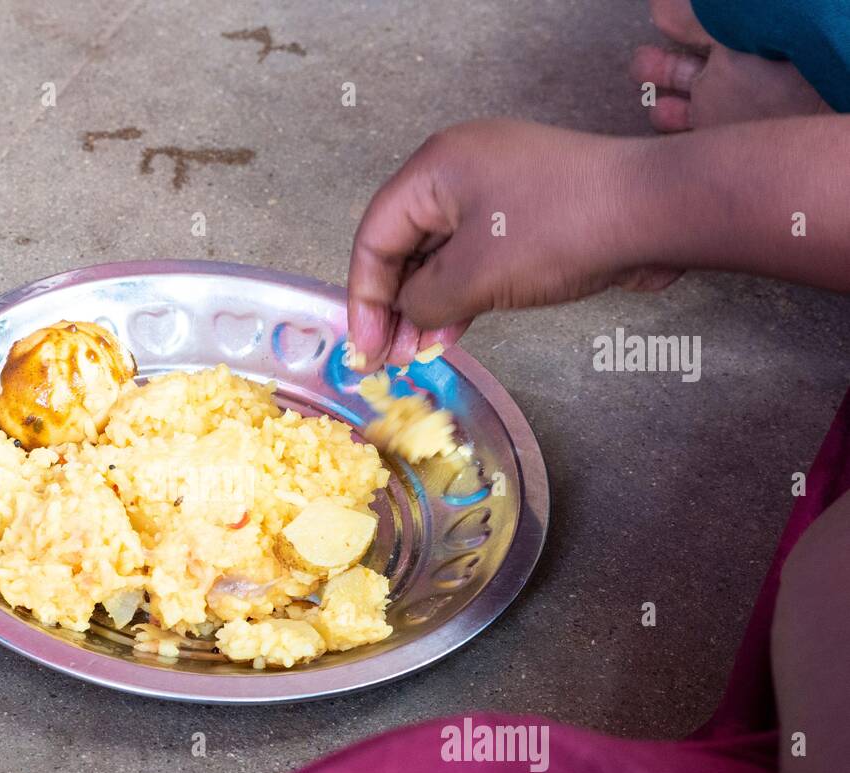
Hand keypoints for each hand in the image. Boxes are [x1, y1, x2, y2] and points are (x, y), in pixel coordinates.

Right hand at [347, 119, 681, 369]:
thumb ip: (424, 303)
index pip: (374, 236)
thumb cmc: (558, 230)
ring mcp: (495, 190)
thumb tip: (409, 320)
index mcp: (434, 168)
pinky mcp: (525, 213)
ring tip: (417, 353)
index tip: (366, 349)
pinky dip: (458, 294)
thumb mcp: (474, 276)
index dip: (364, 299)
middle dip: (393, 305)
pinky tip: (451, 332)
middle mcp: (458, 170)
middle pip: (402, 244)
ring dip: (425, 306)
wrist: (654, 211)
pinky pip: (473, 256)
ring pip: (438, 255)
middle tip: (389, 358)